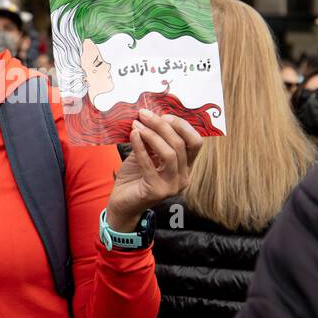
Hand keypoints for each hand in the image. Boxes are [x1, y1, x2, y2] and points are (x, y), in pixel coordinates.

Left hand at [106, 110, 202, 230]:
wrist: (122, 203)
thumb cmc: (135, 177)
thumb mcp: (147, 154)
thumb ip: (153, 139)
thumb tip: (151, 116)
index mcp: (186, 167)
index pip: (195, 142)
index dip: (182, 126)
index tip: (164, 114)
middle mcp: (183, 177)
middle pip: (180, 145)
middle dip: (162, 126)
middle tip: (144, 114)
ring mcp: (172, 186)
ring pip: (169, 154)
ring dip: (152, 135)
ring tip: (136, 125)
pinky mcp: (157, 191)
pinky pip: (149, 164)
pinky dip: (140, 147)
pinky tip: (133, 135)